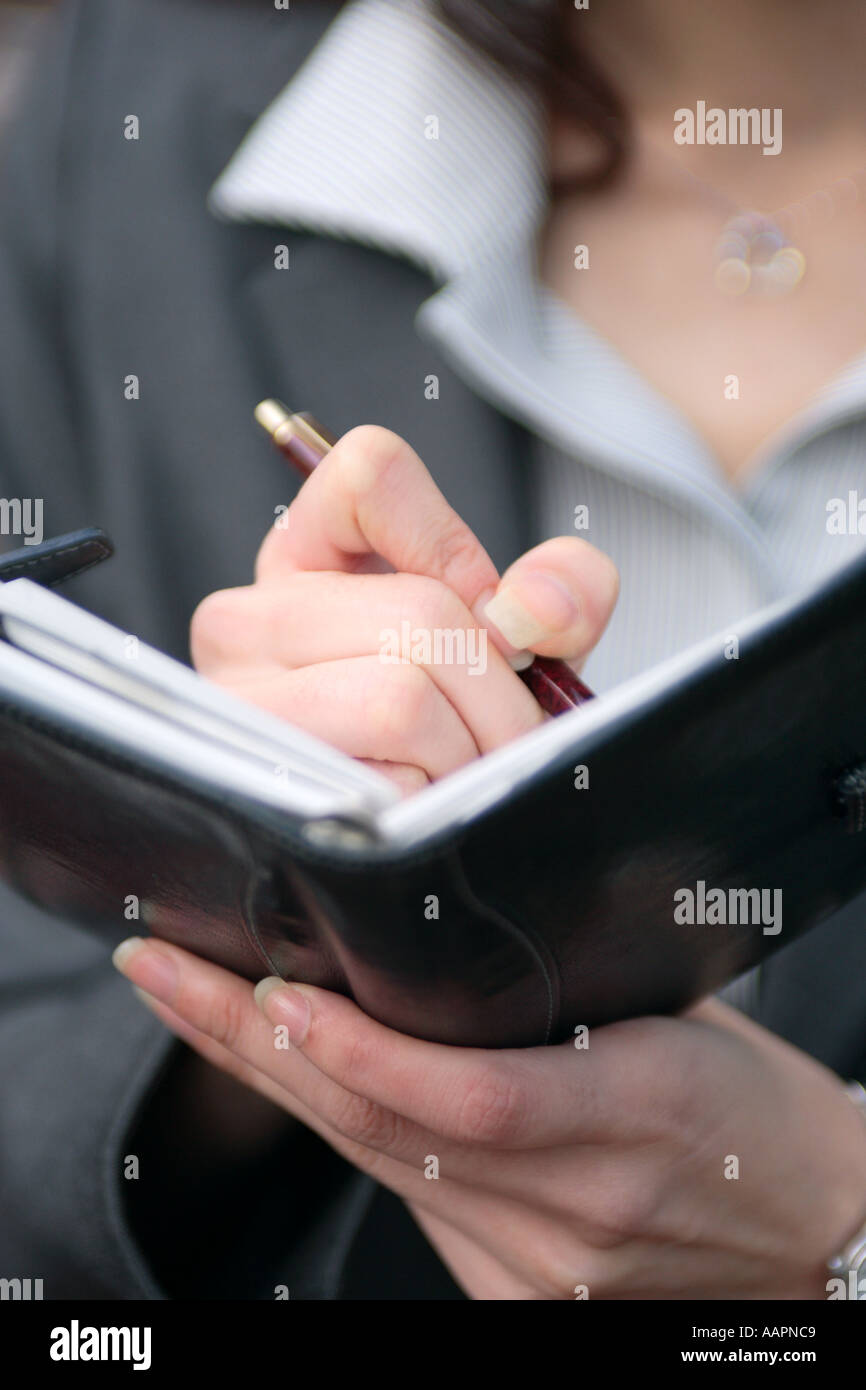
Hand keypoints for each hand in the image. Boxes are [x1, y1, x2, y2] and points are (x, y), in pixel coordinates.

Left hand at [113, 937, 865, 1299]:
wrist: (814, 1229)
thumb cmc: (760, 1114)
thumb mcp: (681, 1021)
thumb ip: (563, 997)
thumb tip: (442, 941)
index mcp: (633, 1115)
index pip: (471, 1098)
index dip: (360, 1052)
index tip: (272, 994)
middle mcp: (574, 1210)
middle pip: (385, 1130)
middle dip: (256, 1045)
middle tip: (170, 971)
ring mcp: (537, 1266)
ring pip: (375, 1167)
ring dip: (276, 1086)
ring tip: (195, 1010)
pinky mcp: (517, 1294)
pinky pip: (404, 1201)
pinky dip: (338, 1132)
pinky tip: (285, 1082)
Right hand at [190, 425, 618, 792]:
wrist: (396, 837)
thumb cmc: (453, 724)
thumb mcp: (514, 646)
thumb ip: (558, 595)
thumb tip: (531, 612)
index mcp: (305, 557)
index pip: (369, 469)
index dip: (452, 542)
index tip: (482, 612)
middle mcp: (246, 620)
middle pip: (423, 615)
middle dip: (501, 694)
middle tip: (507, 737)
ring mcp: (238, 705)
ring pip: (402, 700)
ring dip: (468, 754)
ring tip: (460, 773)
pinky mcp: (255, 786)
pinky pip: (386, 783)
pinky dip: (428, 806)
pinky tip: (413, 810)